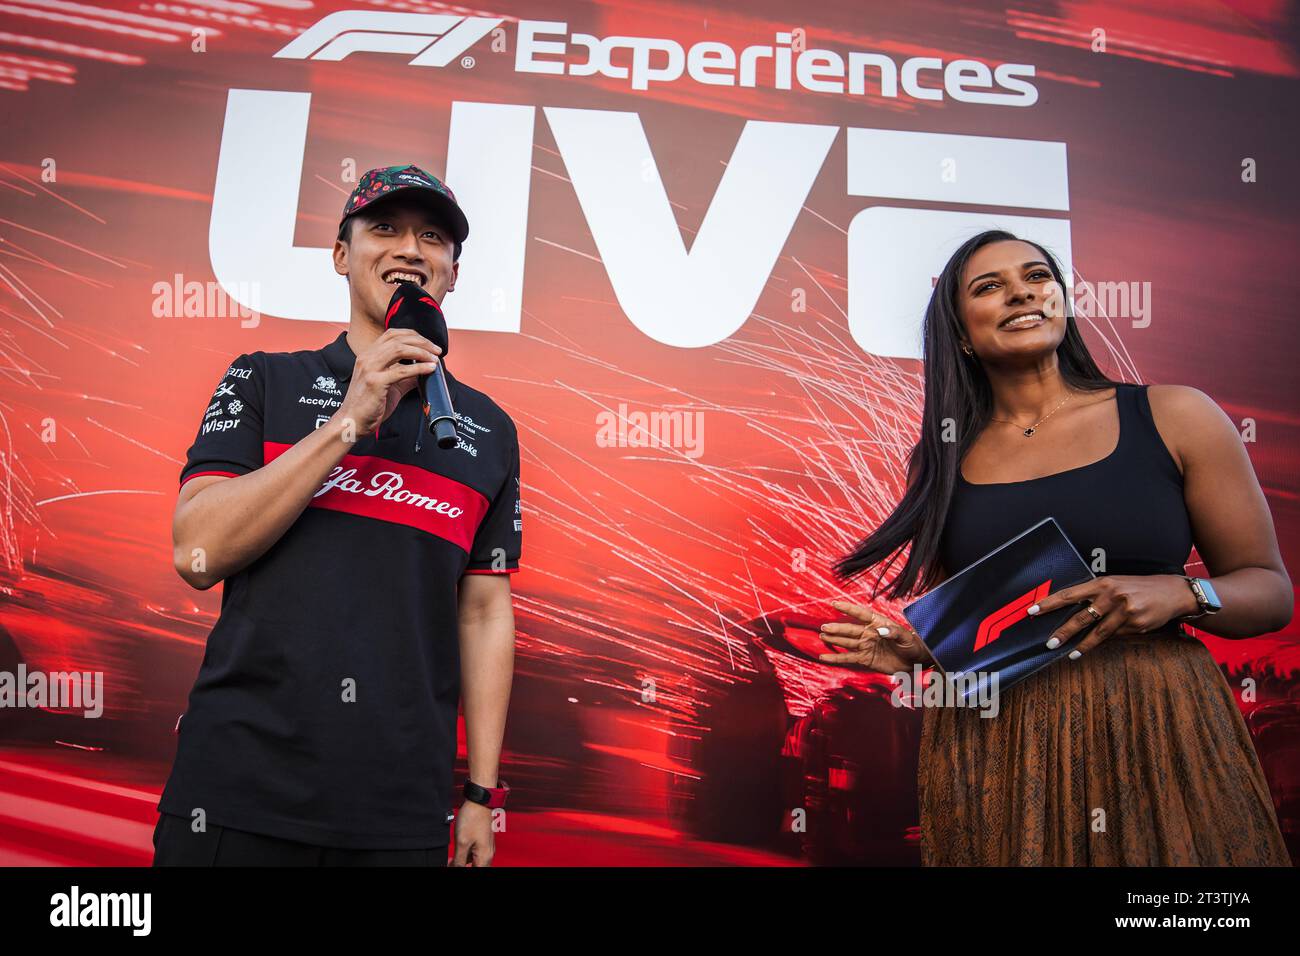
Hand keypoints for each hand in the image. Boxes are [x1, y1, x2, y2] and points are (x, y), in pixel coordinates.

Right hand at [335, 328, 441, 435]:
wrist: (352, 421)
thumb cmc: (368, 405)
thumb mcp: (389, 385)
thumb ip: (405, 376)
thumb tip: (425, 370)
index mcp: (368, 355)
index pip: (392, 334)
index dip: (413, 335)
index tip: (428, 343)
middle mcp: (367, 357)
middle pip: (398, 339)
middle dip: (421, 342)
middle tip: (437, 350)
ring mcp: (369, 368)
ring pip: (400, 349)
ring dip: (422, 352)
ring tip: (435, 358)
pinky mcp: (375, 382)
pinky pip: (401, 370)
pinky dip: (419, 367)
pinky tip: (430, 369)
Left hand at [450, 800, 494, 866]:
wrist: (479, 801)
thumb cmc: (473, 818)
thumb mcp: (462, 843)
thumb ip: (458, 861)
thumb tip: (454, 868)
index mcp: (484, 857)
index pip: (475, 872)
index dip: (461, 871)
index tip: (453, 866)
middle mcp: (488, 854)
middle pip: (475, 868)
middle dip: (462, 867)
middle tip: (451, 863)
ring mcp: (486, 847)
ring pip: (474, 862)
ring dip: (463, 862)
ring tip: (451, 859)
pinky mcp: (483, 841)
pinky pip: (474, 854)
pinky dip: (465, 856)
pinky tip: (456, 852)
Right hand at [818, 600, 931, 674]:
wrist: (914, 661)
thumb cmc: (911, 645)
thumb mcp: (905, 636)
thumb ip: (893, 632)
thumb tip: (880, 630)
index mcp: (877, 623)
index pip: (860, 614)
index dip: (848, 609)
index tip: (835, 603)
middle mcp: (868, 633)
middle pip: (850, 629)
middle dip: (837, 628)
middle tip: (824, 627)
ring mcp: (865, 645)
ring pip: (846, 642)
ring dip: (834, 639)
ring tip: (821, 636)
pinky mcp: (864, 659)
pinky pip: (848, 658)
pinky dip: (836, 658)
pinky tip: (824, 657)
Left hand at [1028, 574, 1199, 659]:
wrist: (1173, 592)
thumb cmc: (1138, 587)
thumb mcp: (1115, 584)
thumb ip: (1095, 595)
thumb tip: (1070, 611)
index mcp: (1103, 583)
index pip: (1070, 594)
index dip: (1050, 603)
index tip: (1033, 610)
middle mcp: (1112, 596)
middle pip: (1081, 617)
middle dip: (1063, 632)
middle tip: (1050, 643)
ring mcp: (1125, 611)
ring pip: (1098, 633)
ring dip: (1083, 645)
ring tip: (1071, 654)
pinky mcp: (1136, 625)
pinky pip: (1116, 637)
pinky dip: (1106, 641)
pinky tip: (1098, 645)